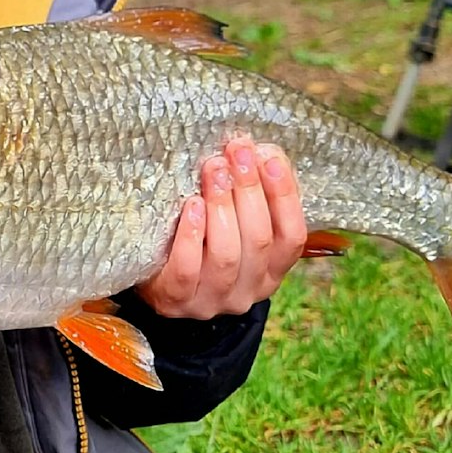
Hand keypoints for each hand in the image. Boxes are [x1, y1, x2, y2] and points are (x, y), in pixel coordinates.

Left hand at [137, 137, 305, 319]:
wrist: (159, 280)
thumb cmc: (203, 241)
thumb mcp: (235, 221)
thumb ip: (251, 194)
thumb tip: (256, 151)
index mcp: (272, 269)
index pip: (292, 236)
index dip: (284, 195)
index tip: (269, 157)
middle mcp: (249, 289)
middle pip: (259, 240)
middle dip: (249, 190)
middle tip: (237, 152)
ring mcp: (214, 299)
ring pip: (226, 255)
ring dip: (222, 206)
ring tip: (214, 170)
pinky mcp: (178, 301)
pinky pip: (188, 270)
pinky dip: (192, 236)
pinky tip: (192, 206)